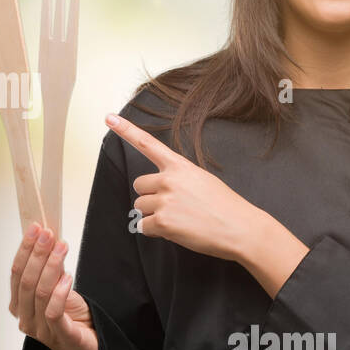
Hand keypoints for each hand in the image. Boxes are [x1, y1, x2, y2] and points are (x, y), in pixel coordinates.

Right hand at [9, 222, 98, 349]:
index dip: (24, 250)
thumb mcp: (57, 288)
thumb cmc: (71, 317)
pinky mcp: (59, 337)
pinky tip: (68, 277)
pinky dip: (60, 292)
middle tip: (48, 234)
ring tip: (62, 248)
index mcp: (19, 305)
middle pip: (26, 281)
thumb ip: (49, 270)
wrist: (88, 344)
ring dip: (51, 266)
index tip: (35, 229)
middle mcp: (24, 318)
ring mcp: (40, 330)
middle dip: (37, 254)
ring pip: (39, 293)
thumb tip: (48, 239)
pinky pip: (53, 312)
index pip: (16, 273)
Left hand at [105, 112, 260, 261]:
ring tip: (179, 219)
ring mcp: (165, 201)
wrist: (241, 229)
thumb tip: (160, 190)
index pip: (148, 144)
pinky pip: (143, 227)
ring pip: (140, 207)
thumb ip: (178, 179)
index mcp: (180, 166)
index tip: (108, 118)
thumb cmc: (225, 206)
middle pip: (138, 186)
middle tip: (173, 206)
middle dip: (150, 197)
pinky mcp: (163, 222)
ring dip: (153, 215)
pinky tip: (176, 230)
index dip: (126, 130)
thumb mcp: (202, 180)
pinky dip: (155, 232)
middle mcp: (169, 180)